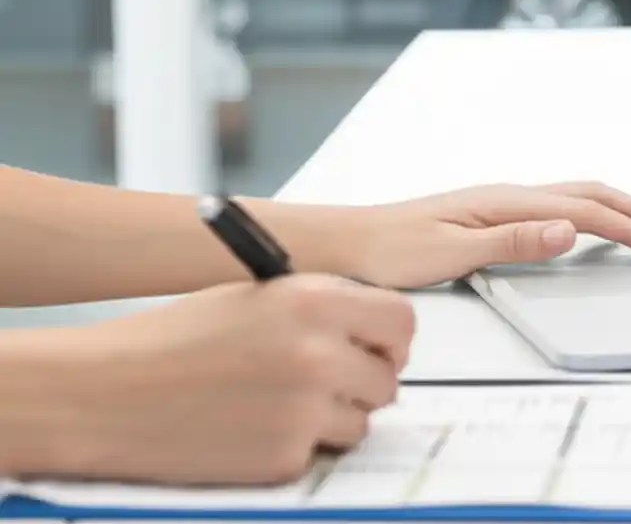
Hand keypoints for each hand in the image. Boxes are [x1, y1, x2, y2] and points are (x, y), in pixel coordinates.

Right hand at [18, 275, 413, 484]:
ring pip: (360, 423)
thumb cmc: (171, 342)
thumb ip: (322, 310)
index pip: (402, 321)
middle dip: (362, 383)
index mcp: (314, 299)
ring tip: (274, 403)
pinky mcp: (285, 458)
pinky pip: (317, 454)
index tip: (378, 348)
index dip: (390, 338)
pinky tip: (248, 428)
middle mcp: (319, 353)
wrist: (104, 393)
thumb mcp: (256, 297)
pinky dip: (293, 447)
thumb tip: (373, 334)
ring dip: (331, 418)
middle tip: (327, 383)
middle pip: (387, 379)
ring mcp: (305, 410)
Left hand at [337, 182, 630, 289]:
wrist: (344, 243)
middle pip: (593, 195)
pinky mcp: (491, 216)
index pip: (588, 213)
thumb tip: (570, 230)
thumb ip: (514, 241)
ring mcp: (501, 203)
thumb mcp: (451, 252)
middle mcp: (509, 195)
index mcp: (507, 202)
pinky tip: (594, 227)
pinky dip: (593, 214)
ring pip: (578, 197)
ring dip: (621, 209)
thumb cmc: (389, 251)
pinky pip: (559, 207)